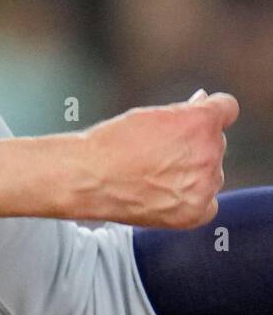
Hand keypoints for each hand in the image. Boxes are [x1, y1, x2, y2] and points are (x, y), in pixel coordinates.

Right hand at [68, 89, 239, 227]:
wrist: (87, 178)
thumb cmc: (110, 144)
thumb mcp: (147, 115)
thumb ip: (183, 112)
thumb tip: (201, 103)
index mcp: (200, 122)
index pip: (226, 108)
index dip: (209, 109)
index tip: (198, 116)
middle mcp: (209, 153)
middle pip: (216, 142)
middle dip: (195, 144)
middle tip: (159, 150)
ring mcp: (205, 185)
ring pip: (212, 172)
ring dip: (193, 172)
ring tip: (155, 174)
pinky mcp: (196, 212)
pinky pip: (209, 202)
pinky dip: (193, 199)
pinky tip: (166, 193)